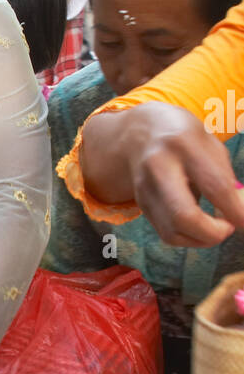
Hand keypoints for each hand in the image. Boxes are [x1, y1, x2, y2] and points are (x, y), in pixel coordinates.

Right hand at [82, 103, 243, 245]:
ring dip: (202, 239)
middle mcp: (158, 167)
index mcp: (183, 144)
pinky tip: (199, 225)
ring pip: (173, 232)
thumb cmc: (186, 140)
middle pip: (183, 216)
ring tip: (216, 227)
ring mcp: (145, 188)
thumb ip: (226, 179)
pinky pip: (167, 233)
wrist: (140, 134)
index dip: (235, 210)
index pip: (214, 185)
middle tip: (229, 228)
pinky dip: (189, 236)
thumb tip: (241, 214)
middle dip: (212, 233)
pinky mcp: (140, 204)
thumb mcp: (211, 148)